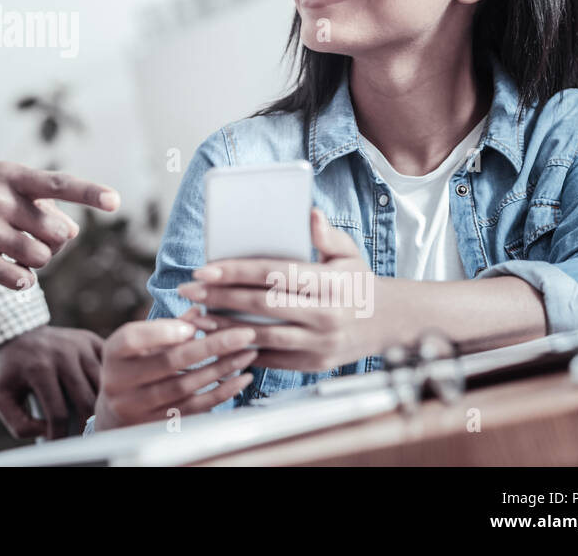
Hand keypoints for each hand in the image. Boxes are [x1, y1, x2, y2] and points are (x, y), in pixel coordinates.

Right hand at [0, 161, 118, 288]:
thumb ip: (30, 200)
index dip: (89, 193)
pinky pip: (17, 279)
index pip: (58, 183)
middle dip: (51, 244)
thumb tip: (73, 232)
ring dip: (34, 264)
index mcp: (6, 175)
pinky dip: (20, 281)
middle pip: (56, 233)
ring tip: (11, 255)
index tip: (115, 202)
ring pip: (39, 259)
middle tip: (27, 240)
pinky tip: (8, 274)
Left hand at [0, 325, 103, 439]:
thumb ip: (19, 424)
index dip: (60, 434)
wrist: (17, 332)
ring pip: (103, 384)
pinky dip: (109, 384)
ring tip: (96, 422)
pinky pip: (109, 367)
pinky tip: (103, 397)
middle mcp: (63, 353)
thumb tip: (47, 431)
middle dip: (87, 425)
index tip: (59, 443)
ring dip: (102, 406)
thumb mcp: (1, 397)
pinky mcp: (90, 340)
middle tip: (84, 437)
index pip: (58, 412)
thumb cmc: (11, 370)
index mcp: (39, 368)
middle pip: (86, 400)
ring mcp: (79, 344)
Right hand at [92, 316, 258, 430]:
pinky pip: (194, 409)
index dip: (164, 331)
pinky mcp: (157, 426)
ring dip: (222, 369)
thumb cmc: (134, 363)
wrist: (116, 408)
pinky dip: (221, 393)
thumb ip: (169, 325)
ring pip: (185, 386)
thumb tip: (202, 312)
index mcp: (113, 353)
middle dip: (211, 347)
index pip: (133, 339)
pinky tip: (241, 379)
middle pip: (168, 363)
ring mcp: (137, 407)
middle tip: (244, 334)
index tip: (194, 326)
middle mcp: (118, 382)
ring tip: (247, 354)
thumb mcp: (141, 341)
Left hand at [176, 208, 383, 372]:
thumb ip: (327, 235)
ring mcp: (320, 344)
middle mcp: (326, 316)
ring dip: (223, 327)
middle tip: (189, 289)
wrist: (388, 324)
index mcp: (332, 284)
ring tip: (195, 314)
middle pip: (262, 305)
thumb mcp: (350, 254)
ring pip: (262, 336)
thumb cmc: (357, 282)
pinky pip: (270, 359)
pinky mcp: (313, 364)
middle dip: (220, 297)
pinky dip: (241, 349)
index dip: (237, 271)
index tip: (204, 268)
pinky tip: (218, 339)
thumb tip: (310, 214)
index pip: (276, 274)